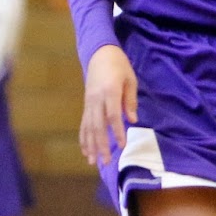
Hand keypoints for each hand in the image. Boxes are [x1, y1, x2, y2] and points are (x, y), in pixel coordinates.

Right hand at [80, 44, 136, 166]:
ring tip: (92, 161)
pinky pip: (83, 123)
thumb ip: (130, 100)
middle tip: (105, 162)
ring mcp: (89, 102)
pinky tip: (85, 150)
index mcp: (109, 91)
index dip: (117, 131)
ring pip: (88, 127)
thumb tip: (132, 120)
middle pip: (97, 125)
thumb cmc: (119, 66)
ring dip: (90, 145)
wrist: (99, 53)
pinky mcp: (86, 104)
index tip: (122, 145)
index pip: (112, 115)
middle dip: (101, 145)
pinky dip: (83, 138)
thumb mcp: (130, 80)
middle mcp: (96, 99)